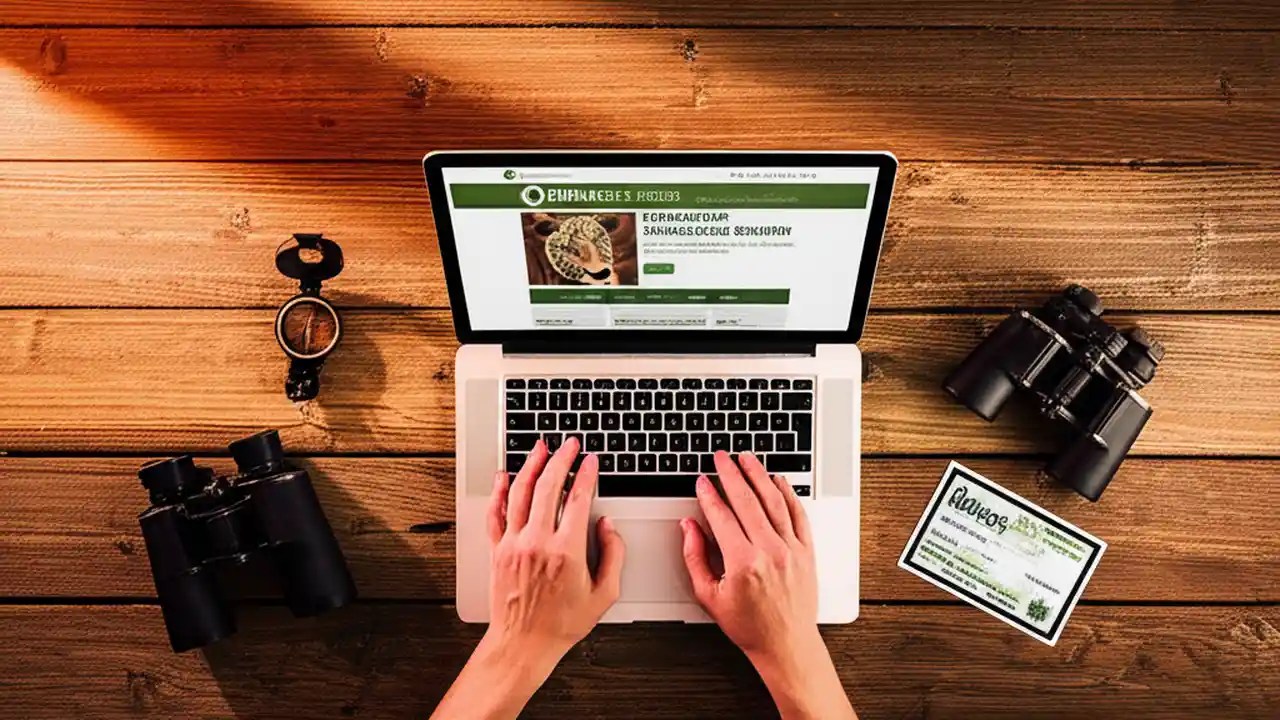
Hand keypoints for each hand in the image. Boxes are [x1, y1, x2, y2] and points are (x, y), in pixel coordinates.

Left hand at [485, 437, 624, 655]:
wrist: (523, 643)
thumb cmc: (562, 623)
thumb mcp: (604, 594)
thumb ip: (614, 555)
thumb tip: (608, 526)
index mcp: (566, 551)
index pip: (579, 499)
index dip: (587, 474)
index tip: (591, 462)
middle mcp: (537, 542)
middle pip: (549, 486)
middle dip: (561, 459)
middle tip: (569, 445)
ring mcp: (514, 544)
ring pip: (520, 492)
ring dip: (531, 465)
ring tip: (540, 448)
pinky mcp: (497, 550)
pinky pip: (496, 513)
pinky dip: (500, 491)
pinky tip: (505, 476)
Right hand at [680, 451, 855, 719]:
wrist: (786, 643)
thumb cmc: (748, 625)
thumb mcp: (708, 596)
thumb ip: (694, 557)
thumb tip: (688, 527)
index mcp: (742, 562)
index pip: (722, 516)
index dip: (709, 494)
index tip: (702, 481)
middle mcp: (769, 551)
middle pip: (748, 501)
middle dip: (731, 474)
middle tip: (722, 458)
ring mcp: (791, 549)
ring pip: (774, 501)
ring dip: (759, 476)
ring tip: (747, 459)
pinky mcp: (807, 551)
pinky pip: (798, 514)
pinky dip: (788, 494)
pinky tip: (778, 480)